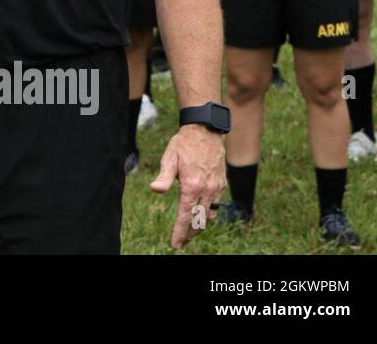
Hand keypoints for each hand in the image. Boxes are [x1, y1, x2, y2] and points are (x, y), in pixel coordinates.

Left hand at [151, 125, 225, 248]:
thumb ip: (164, 176)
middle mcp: (206, 189)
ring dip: (200, 227)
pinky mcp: (221, 184)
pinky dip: (208, 215)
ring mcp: (216, 188)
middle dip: (189, 234)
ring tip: (190, 234)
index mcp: (192, 185)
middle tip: (181, 242)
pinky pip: (215, 205)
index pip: (185, 215)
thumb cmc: (184, 144)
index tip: (175, 244)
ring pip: (209, 215)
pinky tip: (201, 217)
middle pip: (199, 220)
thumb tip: (155, 189)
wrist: (206, 131)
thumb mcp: (170, 158)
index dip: (180, 232)